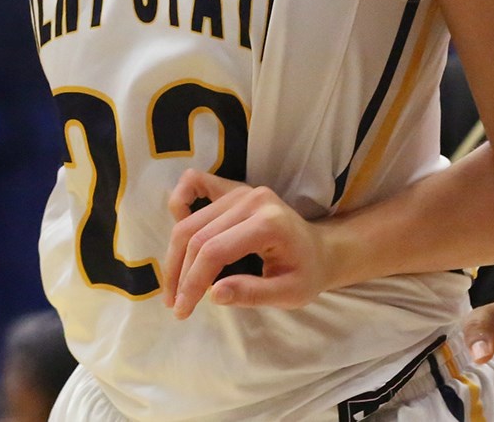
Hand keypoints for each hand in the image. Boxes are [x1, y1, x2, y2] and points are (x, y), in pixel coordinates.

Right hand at [162, 169, 331, 318]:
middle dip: (180, 275)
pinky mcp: (232, 188)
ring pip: (190, 222)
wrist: (319, 250)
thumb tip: (214, 294)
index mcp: (268, 224)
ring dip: (174, 255)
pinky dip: (179, 202)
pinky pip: (195, 183)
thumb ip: (252, 294)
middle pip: (197, 237)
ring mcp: (240, 191)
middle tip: (176, 306)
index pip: (215, 251)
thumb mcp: (289, 294)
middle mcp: (250, 200)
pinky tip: (177, 229)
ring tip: (174, 287)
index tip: (183, 311)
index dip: (193, 282)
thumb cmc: (306, 273)